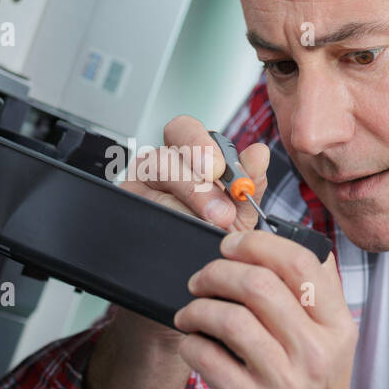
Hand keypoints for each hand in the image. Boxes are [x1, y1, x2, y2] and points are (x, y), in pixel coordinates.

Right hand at [118, 115, 268, 233]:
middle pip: (163, 159)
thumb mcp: (241, 204)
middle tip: (221, 211)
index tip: (218, 168)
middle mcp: (157, 166)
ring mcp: (139, 189)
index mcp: (185, 152)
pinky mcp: (129, 212)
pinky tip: (188, 232)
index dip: (198, 144)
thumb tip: (259, 154)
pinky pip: (143, 213)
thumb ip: (250, 179)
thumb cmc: (222, 225)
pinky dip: (168, 223)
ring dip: (185, 209)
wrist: (213, 258)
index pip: (182, 129)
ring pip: (152, 189)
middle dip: (195, 186)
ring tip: (210, 226)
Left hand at [172, 229, 361, 388]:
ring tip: (189, 313)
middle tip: (199, 280)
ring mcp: (286, 381)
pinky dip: (189, 343)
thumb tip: (271, 243)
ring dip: (196, 308)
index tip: (230, 245)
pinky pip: (208, 357)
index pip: (300, 262)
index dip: (256, 243)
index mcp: (336, 325)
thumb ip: (311, 295)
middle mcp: (316, 350)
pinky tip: (191, 343)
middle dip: (216, 272)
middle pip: (258, 283)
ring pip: (229, 318)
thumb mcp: (330, 341)